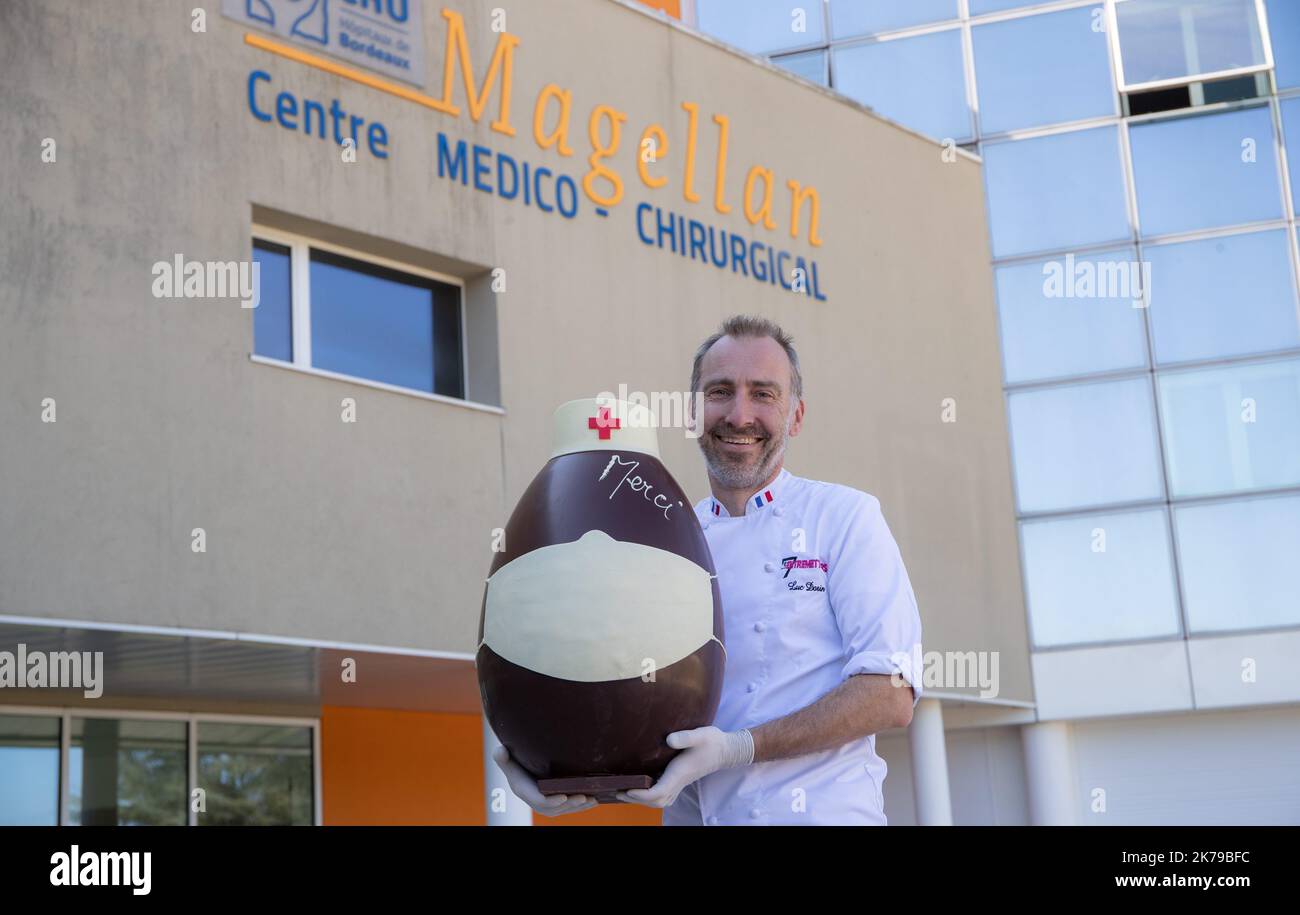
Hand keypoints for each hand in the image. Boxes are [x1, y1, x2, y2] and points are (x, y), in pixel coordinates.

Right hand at [491, 745, 598, 816]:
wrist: (519, 765)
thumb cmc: (513, 759)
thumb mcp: (506, 757)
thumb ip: (502, 756)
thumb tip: (500, 751)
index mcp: (524, 791)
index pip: (538, 801)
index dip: (550, 801)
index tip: (563, 796)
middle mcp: (535, 800)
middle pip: (554, 808)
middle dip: (569, 804)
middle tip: (583, 797)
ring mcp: (546, 802)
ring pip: (564, 809)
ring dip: (578, 806)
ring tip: (592, 798)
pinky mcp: (556, 800)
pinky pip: (569, 806)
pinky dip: (582, 805)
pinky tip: (594, 799)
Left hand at [616, 726, 753, 807]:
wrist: (727, 749)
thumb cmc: (712, 741)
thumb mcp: (700, 735)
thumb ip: (685, 737)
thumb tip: (668, 740)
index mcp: (680, 773)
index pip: (657, 792)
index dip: (639, 794)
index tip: (625, 787)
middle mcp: (679, 781)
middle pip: (656, 801)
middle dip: (636, 799)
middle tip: (617, 790)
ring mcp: (681, 783)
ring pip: (660, 801)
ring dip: (643, 800)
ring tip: (626, 790)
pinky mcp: (681, 780)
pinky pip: (664, 795)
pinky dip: (651, 796)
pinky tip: (642, 786)